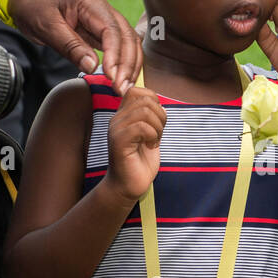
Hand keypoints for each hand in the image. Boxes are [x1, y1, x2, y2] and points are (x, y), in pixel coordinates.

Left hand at [6, 0, 141, 94]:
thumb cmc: (35, 7)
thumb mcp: (47, 27)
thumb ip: (71, 46)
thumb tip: (92, 67)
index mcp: (90, 3)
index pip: (112, 30)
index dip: (115, 55)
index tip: (112, 77)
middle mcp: (103, 10)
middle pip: (127, 37)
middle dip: (128, 64)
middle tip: (120, 89)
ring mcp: (105, 20)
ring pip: (128, 43)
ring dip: (130, 66)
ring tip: (123, 89)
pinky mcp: (102, 32)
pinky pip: (119, 47)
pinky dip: (123, 64)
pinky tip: (120, 79)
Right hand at [105, 86, 165, 203]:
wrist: (128, 186)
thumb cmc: (140, 162)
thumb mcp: (150, 135)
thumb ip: (152, 119)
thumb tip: (160, 105)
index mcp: (123, 116)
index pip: (136, 90)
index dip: (153, 101)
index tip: (157, 121)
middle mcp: (117, 119)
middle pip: (145, 98)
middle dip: (160, 115)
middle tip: (158, 134)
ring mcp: (116, 129)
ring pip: (145, 111)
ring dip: (158, 127)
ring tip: (154, 141)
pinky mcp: (118, 142)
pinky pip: (142, 127)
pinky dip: (153, 136)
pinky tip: (150, 146)